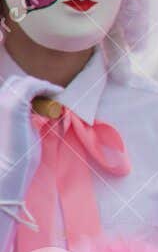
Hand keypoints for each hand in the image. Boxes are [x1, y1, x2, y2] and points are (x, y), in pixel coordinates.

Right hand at [0, 74, 59, 215]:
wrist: (9, 169)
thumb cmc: (17, 155)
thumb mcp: (23, 129)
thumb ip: (28, 116)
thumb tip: (45, 107)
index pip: (11, 88)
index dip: (30, 89)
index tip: (48, 95)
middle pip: (15, 82)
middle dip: (35, 85)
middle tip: (53, 93)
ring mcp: (2, 103)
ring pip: (22, 82)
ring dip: (42, 86)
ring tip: (56, 93)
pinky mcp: (13, 107)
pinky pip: (31, 86)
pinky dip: (46, 86)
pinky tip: (57, 92)